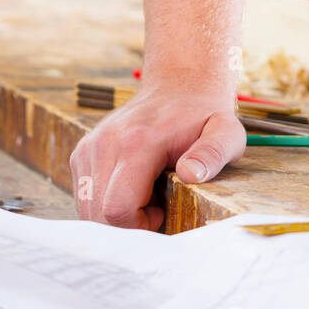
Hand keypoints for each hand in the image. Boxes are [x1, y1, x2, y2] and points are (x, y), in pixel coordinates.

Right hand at [69, 85, 245, 228]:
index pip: (117, 209)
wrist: (180, 84)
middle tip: (155, 207)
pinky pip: (84, 195)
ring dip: (115, 214)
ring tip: (145, 195)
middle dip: (127, 224)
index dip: (140, 225)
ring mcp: (90, 146)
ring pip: (87, 208)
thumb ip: (212, 154)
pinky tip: (131, 187)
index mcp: (137, 142)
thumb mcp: (225, 133)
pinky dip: (104, 202)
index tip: (162, 211)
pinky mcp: (83, 151)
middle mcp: (106, 143)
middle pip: (98, 215)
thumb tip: (190, 174)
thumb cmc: (204, 115)